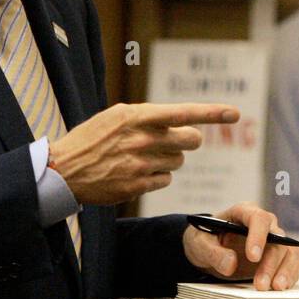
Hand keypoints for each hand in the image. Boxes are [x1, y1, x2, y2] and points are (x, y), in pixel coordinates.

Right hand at [48, 102, 238, 204]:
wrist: (63, 169)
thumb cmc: (91, 139)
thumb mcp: (116, 116)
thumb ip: (147, 117)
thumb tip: (180, 122)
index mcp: (138, 116)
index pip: (184, 112)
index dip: (212, 113)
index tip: (235, 113)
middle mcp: (142, 138)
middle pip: (190, 140)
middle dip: (187, 141)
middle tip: (173, 141)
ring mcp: (140, 164)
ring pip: (178, 162)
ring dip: (168, 160)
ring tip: (142, 158)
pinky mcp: (137, 186)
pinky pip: (165, 181)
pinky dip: (157, 178)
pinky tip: (136, 174)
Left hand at [182, 202, 298, 290]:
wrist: (209, 247)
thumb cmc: (206, 239)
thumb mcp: (200, 244)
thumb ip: (213, 253)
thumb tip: (231, 264)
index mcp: (244, 212)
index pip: (258, 219)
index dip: (258, 237)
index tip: (253, 257)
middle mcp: (264, 224)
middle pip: (277, 239)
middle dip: (270, 263)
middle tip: (260, 285)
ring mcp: (273, 240)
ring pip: (289, 251)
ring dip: (285, 270)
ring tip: (275, 288)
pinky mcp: (278, 256)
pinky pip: (292, 263)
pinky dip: (290, 276)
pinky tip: (281, 288)